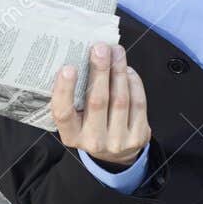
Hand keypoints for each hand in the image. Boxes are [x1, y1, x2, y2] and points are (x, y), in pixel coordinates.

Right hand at [51, 41, 149, 168]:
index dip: (65, 90)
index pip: (64, 113)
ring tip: (116, 52)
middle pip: (97, 101)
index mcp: (71, 136)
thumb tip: (83, 59)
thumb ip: (75, 98)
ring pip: (120, 99)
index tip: (68, 67)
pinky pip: (138, 104)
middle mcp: (93, 141)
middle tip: (100, 48)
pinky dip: (133, 83)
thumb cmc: (91, 127)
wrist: (116, 155)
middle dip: (99, 71)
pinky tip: (128, 70)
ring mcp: (118, 141)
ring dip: (119, 71)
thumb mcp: (76, 120)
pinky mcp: (138, 137)